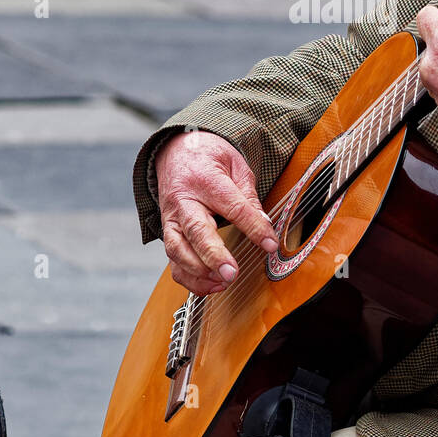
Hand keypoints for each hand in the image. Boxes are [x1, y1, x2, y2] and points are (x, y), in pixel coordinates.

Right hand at [155, 130, 276, 295]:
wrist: (174, 151)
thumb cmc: (208, 158)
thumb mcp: (235, 165)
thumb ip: (248, 196)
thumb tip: (264, 224)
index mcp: (206, 180)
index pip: (233, 207)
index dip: (253, 228)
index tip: (270, 245)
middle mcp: (183, 201)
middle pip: (196, 231)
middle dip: (214, 256)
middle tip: (232, 273)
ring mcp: (171, 219)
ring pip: (177, 250)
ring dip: (199, 271)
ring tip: (224, 282)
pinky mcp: (167, 233)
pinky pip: (173, 262)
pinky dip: (189, 278)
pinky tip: (211, 285)